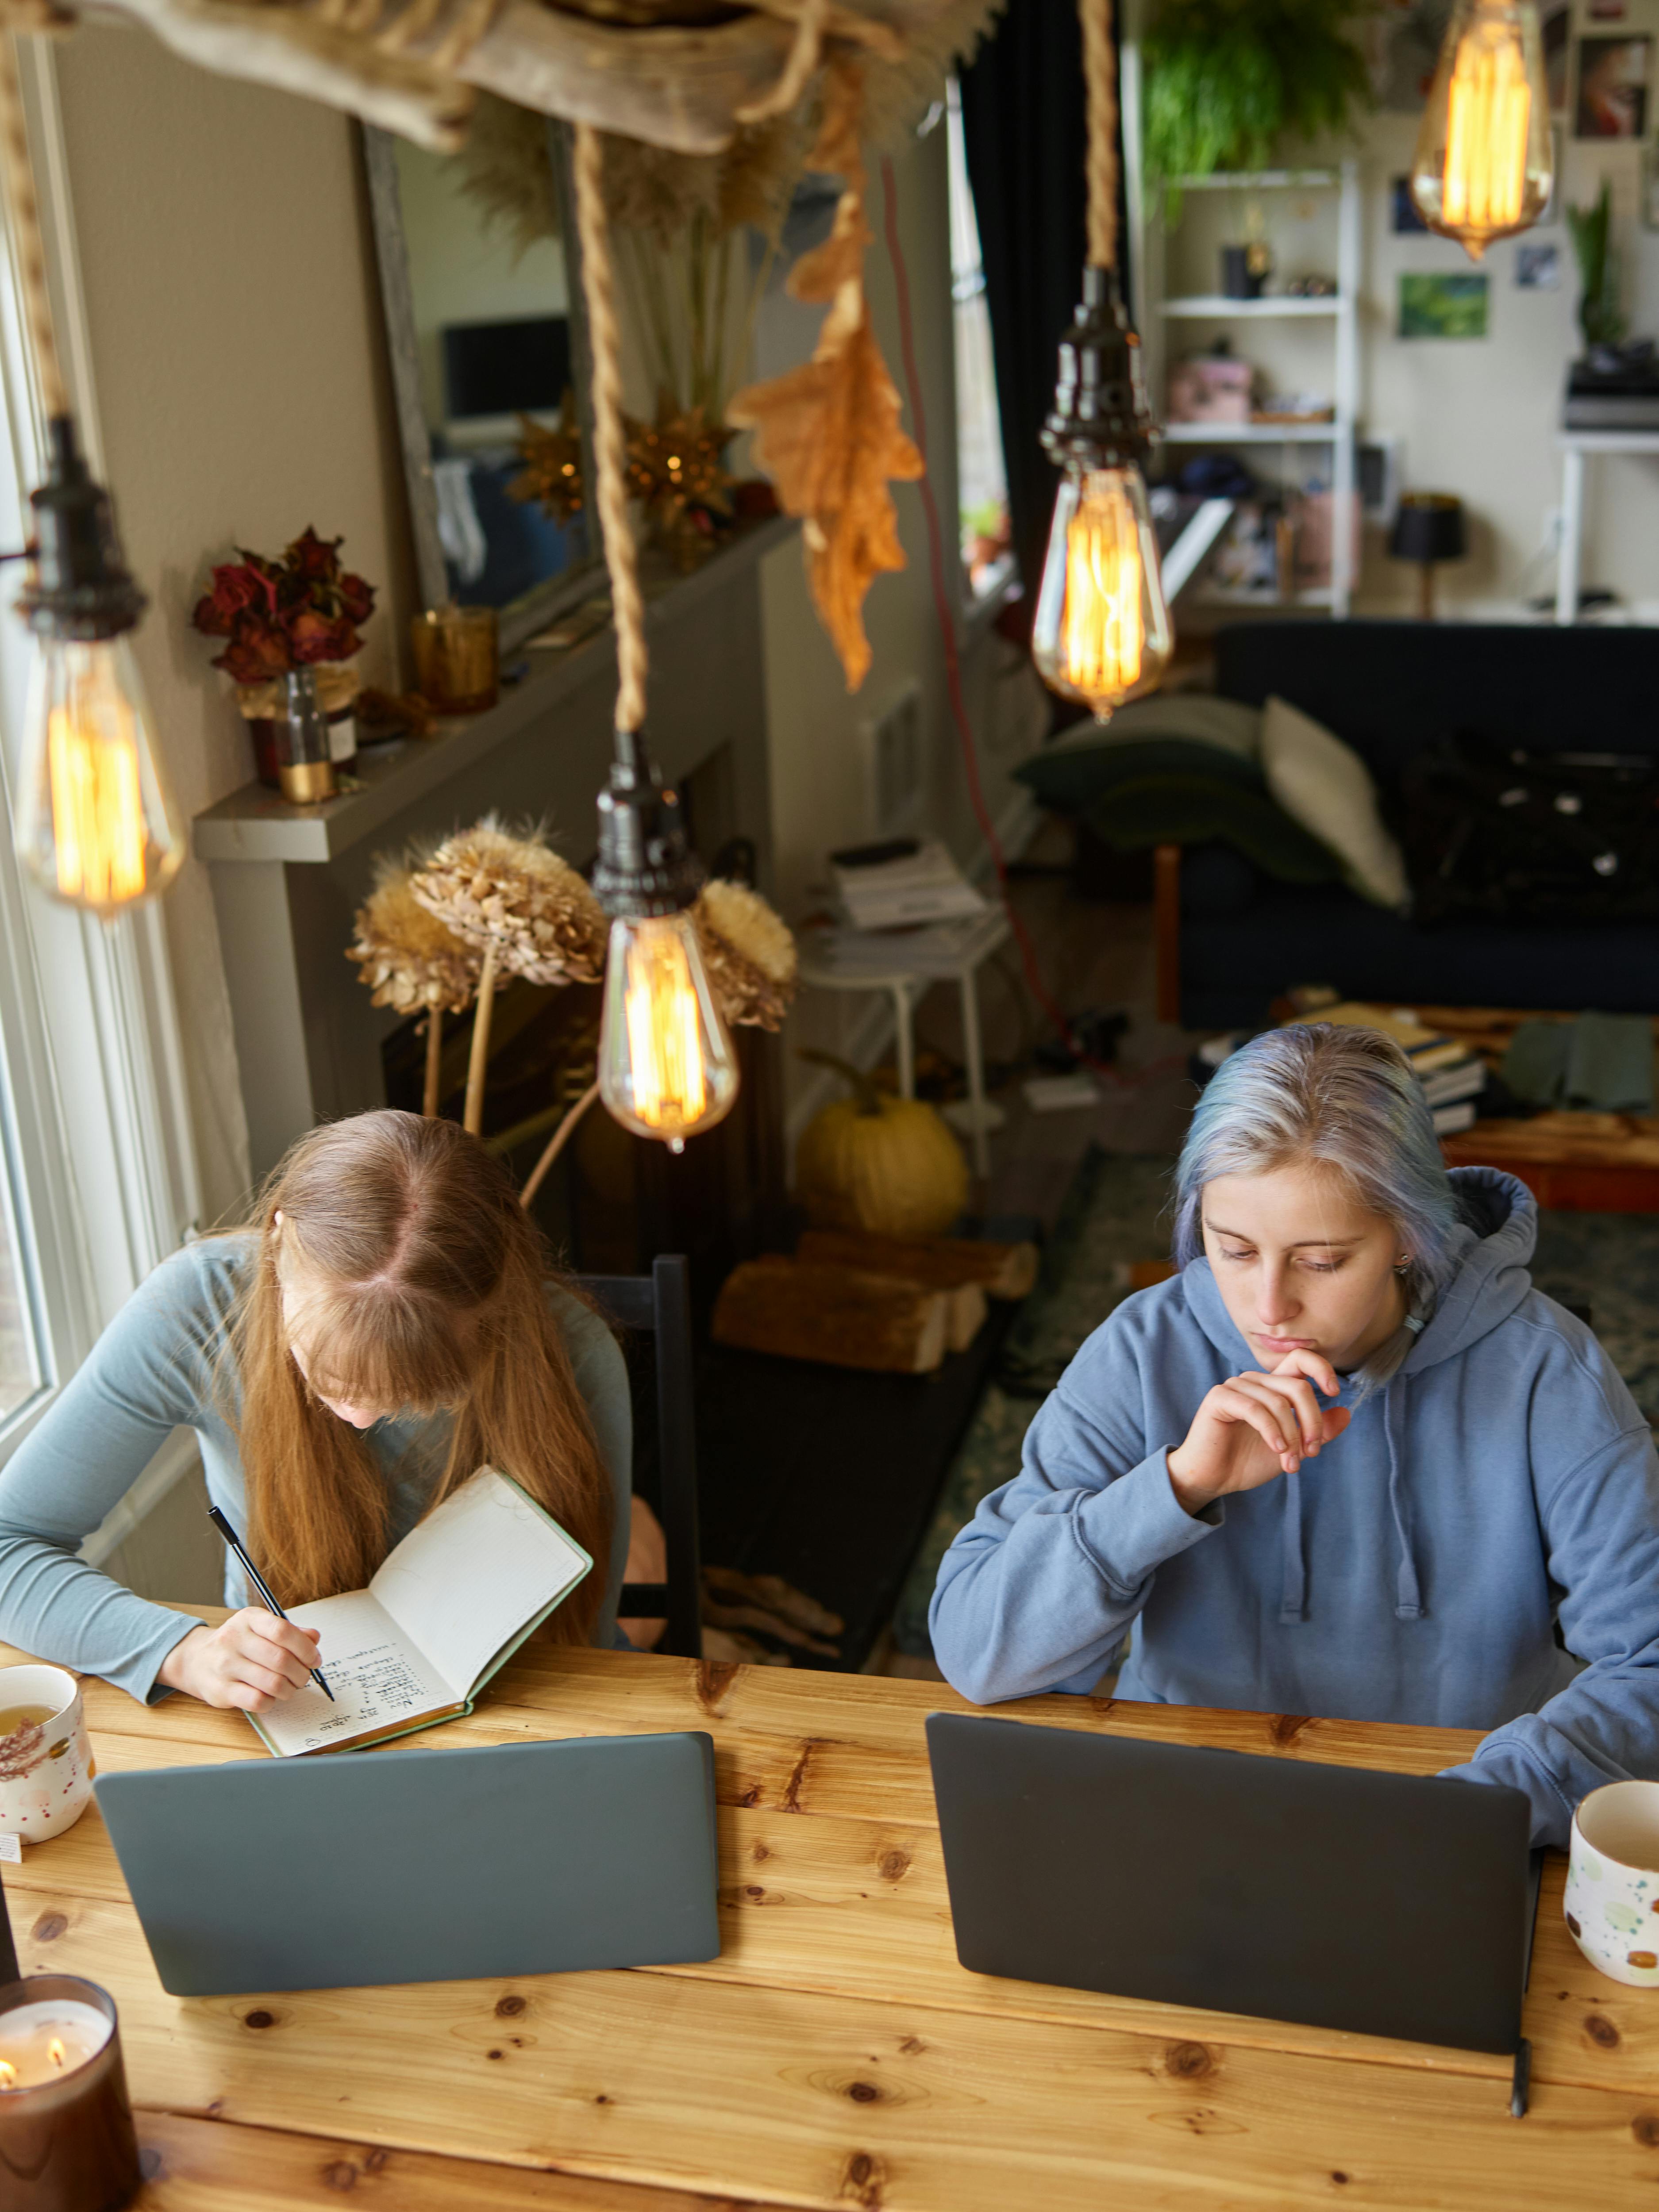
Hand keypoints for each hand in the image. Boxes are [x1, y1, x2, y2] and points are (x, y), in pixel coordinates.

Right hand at [157, 1611, 320, 1711]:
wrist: (195, 1659)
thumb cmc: (237, 1644)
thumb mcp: (261, 1628)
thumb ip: (289, 1632)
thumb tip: (314, 1638)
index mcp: (249, 1619)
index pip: (283, 1630)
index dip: (305, 1648)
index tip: (314, 1660)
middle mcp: (234, 1639)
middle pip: (281, 1659)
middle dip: (301, 1673)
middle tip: (303, 1677)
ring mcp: (225, 1665)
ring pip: (273, 1682)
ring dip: (289, 1689)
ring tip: (289, 1688)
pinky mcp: (220, 1690)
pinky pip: (257, 1701)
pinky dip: (271, 1702)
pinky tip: (270, 1697)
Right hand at [1167, 1349, 1350, 1515]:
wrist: (1213, 1479)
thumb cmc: (1248, 1461)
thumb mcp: (1293, 1449)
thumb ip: (1318, 1432)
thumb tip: (1346, 1412)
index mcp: (1272, 1386)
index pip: (1300, 1359)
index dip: (1321, 1368)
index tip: (1334, 1392)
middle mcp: (1255, 1380)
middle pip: (1297, 1387)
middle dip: (1312, 1421)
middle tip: (1312, 1452)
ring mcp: (1235, 1386)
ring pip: (1279, 1402)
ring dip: (1291, 1437)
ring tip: (1290, 1464)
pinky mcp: (1219, 1398)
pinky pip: (1255, 1409)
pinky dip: (1272, 1432)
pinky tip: (1277, 1450)